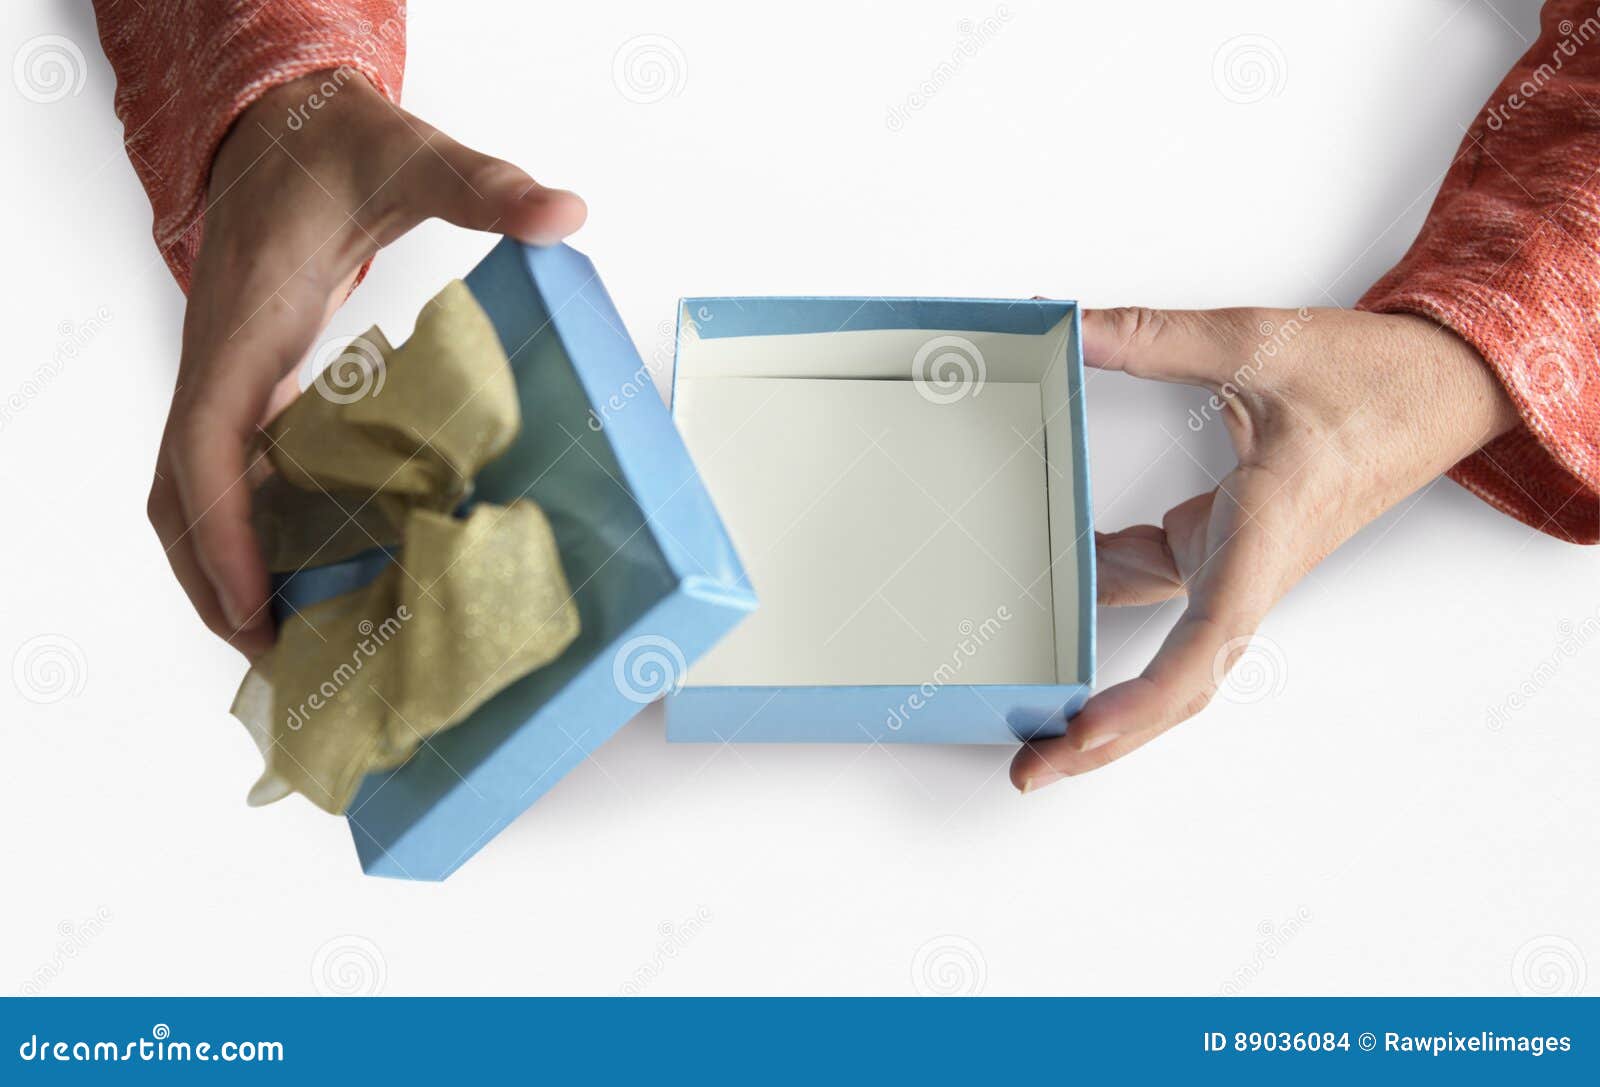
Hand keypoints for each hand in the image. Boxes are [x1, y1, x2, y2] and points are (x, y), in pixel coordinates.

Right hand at [147, 72, 584, 657]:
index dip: (223, 528)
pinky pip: (230, 480)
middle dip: (217, 581)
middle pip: (182, 497)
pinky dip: (251, 536)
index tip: (253, 603)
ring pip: (195, 496)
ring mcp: (229, 382)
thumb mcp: (411, 154)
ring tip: (289, 642)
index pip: (205, 441)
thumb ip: (484, 184)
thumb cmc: (335, 150)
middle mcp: (221, 364)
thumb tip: (563, 213)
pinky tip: (307, 576)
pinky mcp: (251, 391)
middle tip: (278, 656)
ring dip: (226, 571)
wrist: (282, 129)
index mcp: (247, 326)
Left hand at [1012, 305, 1517, 791]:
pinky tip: (1058, 577)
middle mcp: (1250, 569)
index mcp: (1266, 537)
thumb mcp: (1259, 342)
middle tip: (1029, 768)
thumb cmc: (1374, 378)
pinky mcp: (1229, 546)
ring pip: (1168, 646)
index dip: (1141, 700)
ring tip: (1034, 714)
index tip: (1082, 731)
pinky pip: (1160, 587)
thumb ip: (1156, 337)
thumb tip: (1068, 327)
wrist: (1441, 387)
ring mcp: (1238, 565)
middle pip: (1177, 681)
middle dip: (1104, 733)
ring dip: (1105, 683)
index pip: (1204, 644)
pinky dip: (1105, 592)